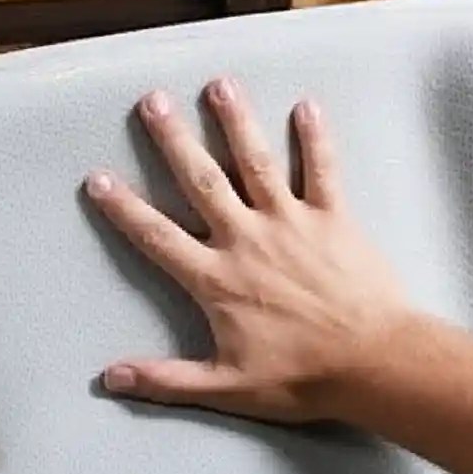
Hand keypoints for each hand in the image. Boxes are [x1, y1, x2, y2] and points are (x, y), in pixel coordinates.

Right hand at [86, 78, 407, 422]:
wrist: (374, 362)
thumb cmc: (301, 378)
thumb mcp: (225, 388)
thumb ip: (165, 381)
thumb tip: (110, 379)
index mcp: (216, 279)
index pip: (157, 236)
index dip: (124, 208)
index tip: (98, 178)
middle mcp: (247, 239)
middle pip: (201, 181)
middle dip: (173, 139)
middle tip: (153, 101)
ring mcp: (291, 223)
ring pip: (256, 162)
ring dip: (235, 122)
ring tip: (218, 85)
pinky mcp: (333, 219)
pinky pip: (322, 170)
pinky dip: (315, 138)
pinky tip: (306, 106)